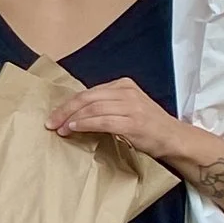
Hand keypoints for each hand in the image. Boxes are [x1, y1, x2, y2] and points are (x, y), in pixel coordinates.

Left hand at [49, 80, 214, 175]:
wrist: (173, 137)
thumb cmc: (147, 126)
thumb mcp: (127, 107)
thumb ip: (106, 105)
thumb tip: (74, 112)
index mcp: (123, 85)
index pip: (88, 92)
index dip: (68, 104)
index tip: (54, 115)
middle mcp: (127, 92)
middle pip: (87, 98)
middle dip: (65, 110)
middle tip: (50, 123)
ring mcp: (131, 106)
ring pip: (92, 108)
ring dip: (72, 119)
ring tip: (60, 128)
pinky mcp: (133, 122)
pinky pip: (102, 121)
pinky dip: (85, 124)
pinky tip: (74, 128)